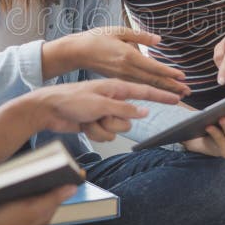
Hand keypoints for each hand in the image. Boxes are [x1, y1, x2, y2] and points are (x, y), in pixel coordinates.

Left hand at [21, 79, 180, 141]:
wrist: (47, 110)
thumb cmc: (71, 100)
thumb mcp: (100, 103)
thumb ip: (124, 109)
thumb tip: (144, 112)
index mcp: (116, 88)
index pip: (144, 92)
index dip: (161, 95)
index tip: (177, 96)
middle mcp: (112, 100)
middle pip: (129, 120)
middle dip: (115, 122)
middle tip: (98, 116)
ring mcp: (104, 113)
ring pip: (118, 130)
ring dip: (102, 128)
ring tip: (88, 120)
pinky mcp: (96, 123)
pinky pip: (105, 135)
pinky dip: (94, 133)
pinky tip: (83, 126)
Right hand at [68, 27, 189, 95]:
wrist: (77, 52)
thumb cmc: (97, 38)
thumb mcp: (119, 31)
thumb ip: (140, 36)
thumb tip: (159, 40)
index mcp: (128, 55)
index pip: (153, 67)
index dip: (168, 73)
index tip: (182, 77)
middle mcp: (126, 69)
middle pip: (153, 80)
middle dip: (171, 86)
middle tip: (187, 92)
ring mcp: (122, 76)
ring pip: (147, 85)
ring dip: (164, 90)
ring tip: (179, 95)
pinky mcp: (118, 80)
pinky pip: (138, 86)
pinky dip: (151, 90)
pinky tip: (159, 93)